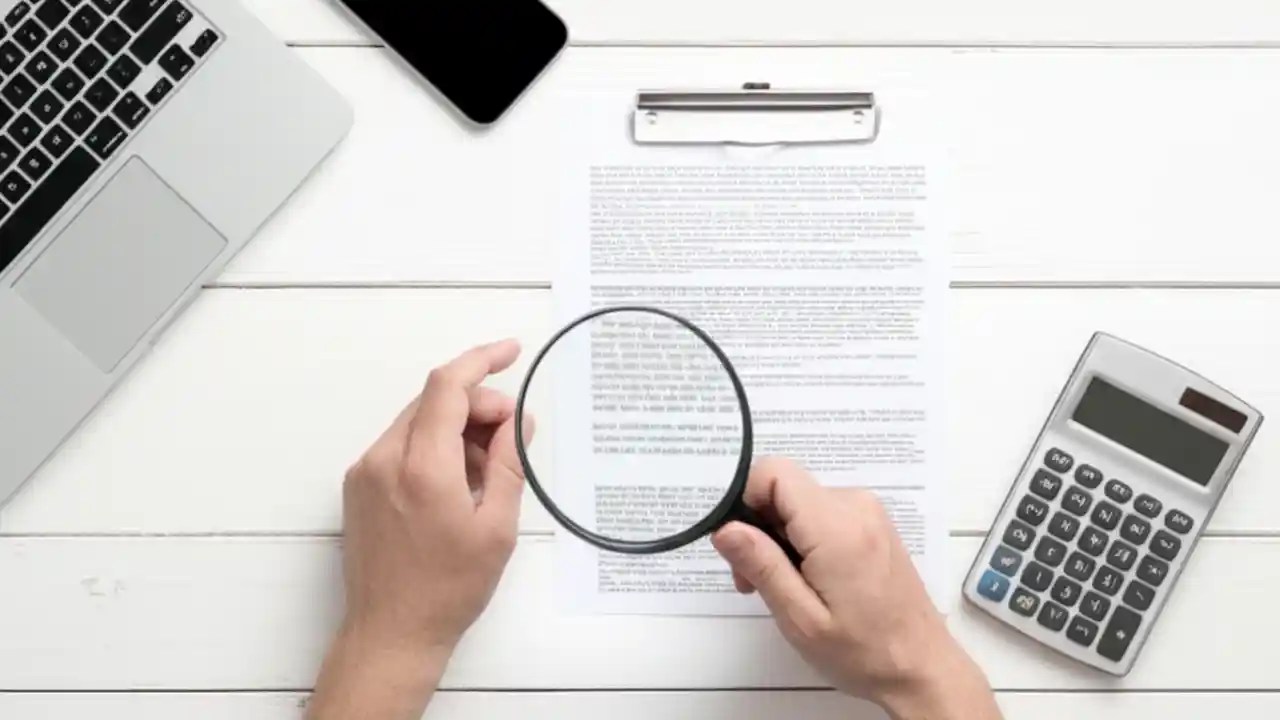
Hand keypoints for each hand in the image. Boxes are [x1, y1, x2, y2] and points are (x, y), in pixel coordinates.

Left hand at [307, 339, 532, 719]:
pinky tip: (458, 485)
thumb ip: (511, 464)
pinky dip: (434, 448)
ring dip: (457, 430)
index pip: (448, 387)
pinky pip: (402, 445)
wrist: (390, 635)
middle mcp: (385, 460)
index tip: (511, 352)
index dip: (482, 360)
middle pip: (434, 401)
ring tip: (487, 475)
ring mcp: (365, 472)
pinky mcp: (358, 486)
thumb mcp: (497, 527)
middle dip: (478, 407)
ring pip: (418, 422)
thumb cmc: (447, 590)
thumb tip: (518, 420)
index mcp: (422, 468)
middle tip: (512, 439)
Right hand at [711, 458, 1000, 719]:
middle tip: (756, 583)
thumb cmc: (864, 652)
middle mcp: (855, 505)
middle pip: (784, 490)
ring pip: (799, 502)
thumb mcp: (801, 618)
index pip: (775, 472)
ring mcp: (868, 512)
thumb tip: (725, 528)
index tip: (743, 547)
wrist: (923, 668)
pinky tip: (809, 580)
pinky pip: (821, 513)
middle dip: (759, 529)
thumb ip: (762, 566)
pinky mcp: (872, 523)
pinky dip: (804, 539)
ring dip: (780, 538)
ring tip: (785, 589)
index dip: (747, 501)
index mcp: (837, 526)